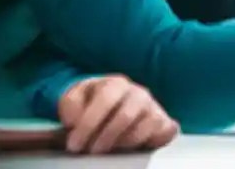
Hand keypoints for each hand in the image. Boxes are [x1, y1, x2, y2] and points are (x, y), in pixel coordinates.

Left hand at [58, 76, 178, 153]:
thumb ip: (69, 105)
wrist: (112, 103)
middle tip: (91, 151)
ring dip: (124, 143)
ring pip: (145, 127)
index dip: (88, 124)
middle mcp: (138, 93)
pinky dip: (150, 142)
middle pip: (125, 116)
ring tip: (109, 149)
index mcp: (115, 84)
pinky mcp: (164, 122)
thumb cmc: (91, 103)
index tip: (74, 145)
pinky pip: (163, 133)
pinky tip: (132, 147)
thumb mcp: (75, 99)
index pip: (105, 100)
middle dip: (105, 138)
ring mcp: (154, 107)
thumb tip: (74, 121)